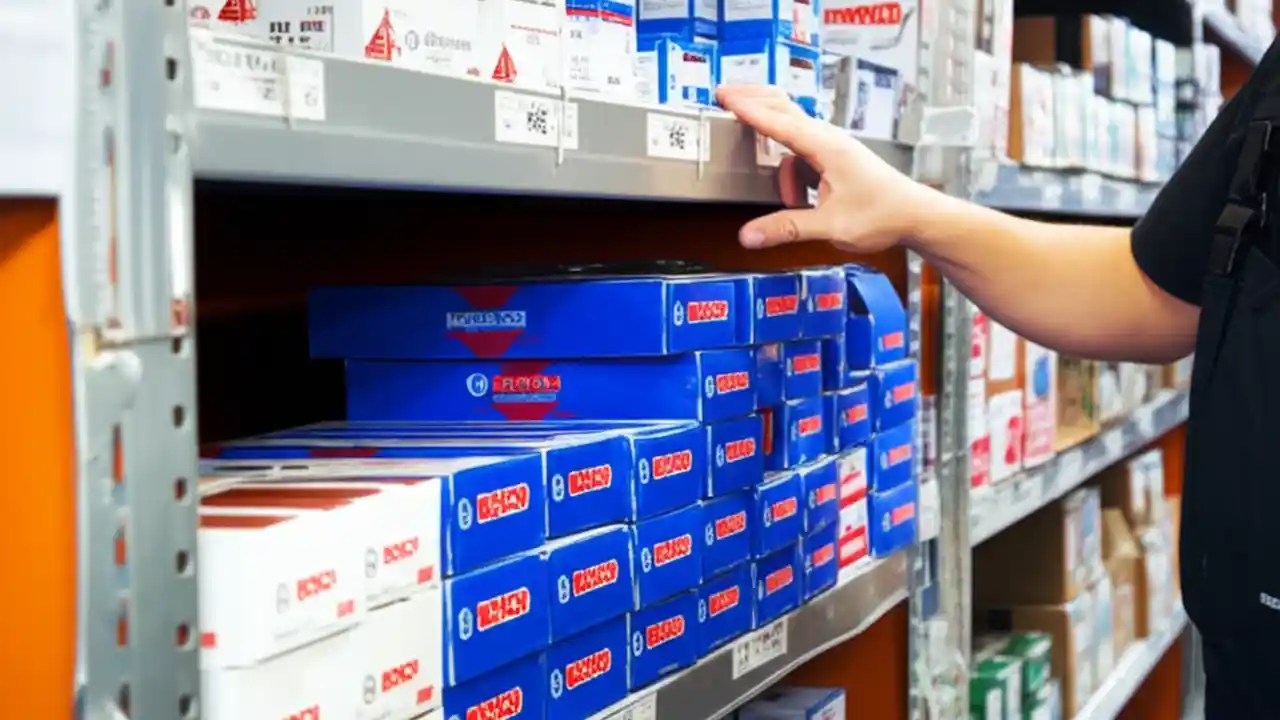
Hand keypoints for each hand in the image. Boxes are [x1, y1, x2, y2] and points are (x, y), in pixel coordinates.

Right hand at [717, 85, 931, 251]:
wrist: (916, 216)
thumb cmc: (884, 215)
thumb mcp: (831, 226)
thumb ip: (788, 228)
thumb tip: (749, 235)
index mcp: (827, 147)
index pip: (779, 122)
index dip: (749, 110)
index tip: (725, 97)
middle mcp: (829, 140)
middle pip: (784, 110)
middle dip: (754, 101)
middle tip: (724, 95)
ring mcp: (833, 148)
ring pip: (793, 135)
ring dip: (779, 160)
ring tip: (788, 198)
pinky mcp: (836, 160)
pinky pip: (803, 156)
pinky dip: (791, 173)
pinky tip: (798, 202)